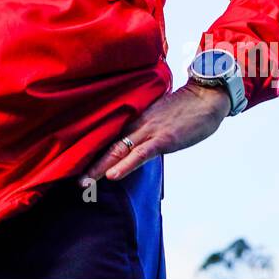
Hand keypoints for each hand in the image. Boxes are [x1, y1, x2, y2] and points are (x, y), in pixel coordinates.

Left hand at [79, 83, 230, 184]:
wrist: (206, 96)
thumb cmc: (185, 107)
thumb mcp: (159, 116)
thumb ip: (145, 127)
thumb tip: (136, 139)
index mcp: (135, 119)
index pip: (109, 135)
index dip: (93, 150)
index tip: (76, 164)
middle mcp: (137, 124)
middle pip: (108, 144)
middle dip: (90, 163)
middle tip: (73, 179)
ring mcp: (150, 131)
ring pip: (119, 150)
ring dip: (100, 167)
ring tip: (85, 182)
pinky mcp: (164, 138)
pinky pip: (141, 153)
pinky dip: (126, 165)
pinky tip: (113, 175)